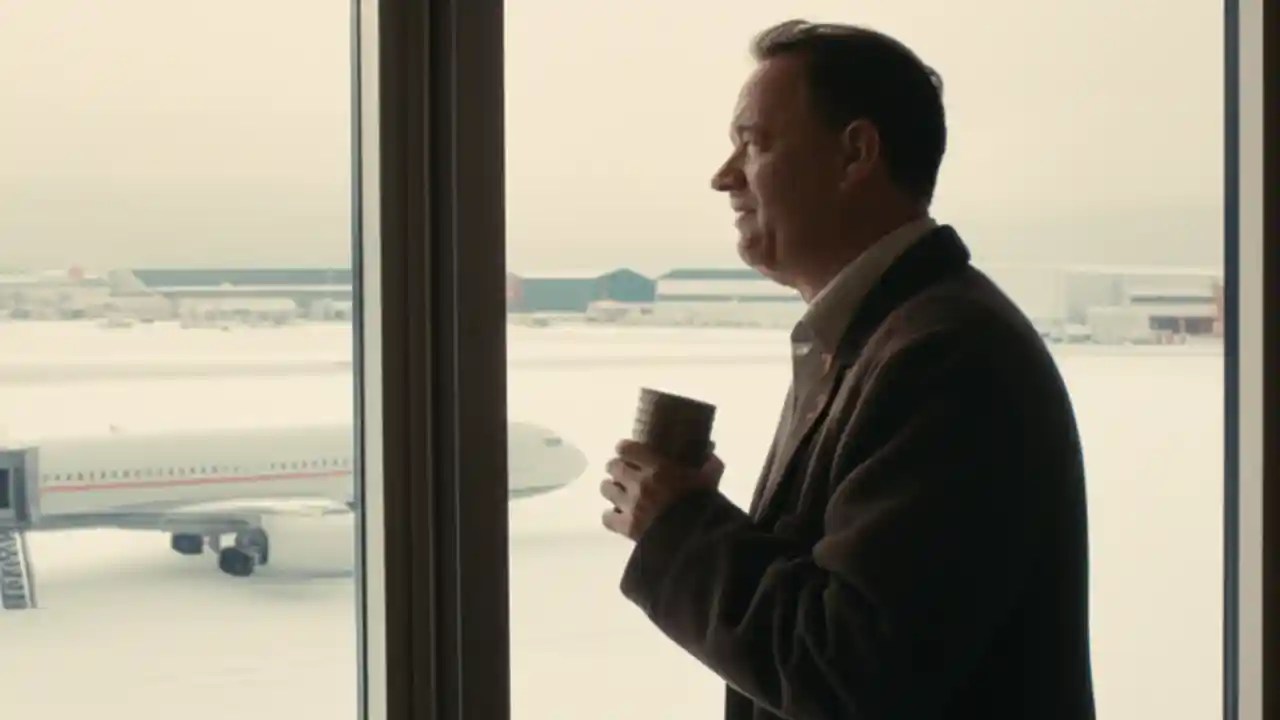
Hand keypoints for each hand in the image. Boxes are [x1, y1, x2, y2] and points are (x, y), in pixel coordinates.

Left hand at [600, 439, 724, 540]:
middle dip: (616, 468)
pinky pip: (607, 517)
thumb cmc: (704, 505)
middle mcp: (639, 482)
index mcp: (657, 467)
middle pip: (613, 467)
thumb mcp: (710, 481)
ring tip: (619, 494)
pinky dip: (610, 516)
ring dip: (612, 489)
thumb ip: (710, 466)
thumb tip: (711, 456)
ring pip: (607, 489)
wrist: (696, 539)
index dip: (625, 450)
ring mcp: (630, 504)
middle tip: (623, 474)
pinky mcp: (626, 526)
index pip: (627, 449)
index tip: (627, 453)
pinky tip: (618, 517)